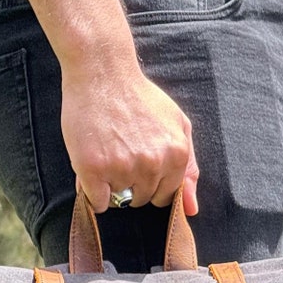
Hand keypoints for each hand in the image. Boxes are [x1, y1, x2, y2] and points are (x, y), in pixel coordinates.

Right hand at [60, 56, 199, 214]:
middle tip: (120, 153)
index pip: (164, 196)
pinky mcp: (94, 169)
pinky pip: (96, 202)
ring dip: (109, 185)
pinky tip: (92, 167)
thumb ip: (189, 168)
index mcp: (177, 155)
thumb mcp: (178, 125)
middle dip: (130, 184)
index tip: (139, 164)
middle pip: (141, 200)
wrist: (102, 73)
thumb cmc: (139, 97)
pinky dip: (91, 191)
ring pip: (118, 201)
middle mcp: (153, 164)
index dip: (150, 184)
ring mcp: (122, 168)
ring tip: (106, 154)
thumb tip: (190, 209)